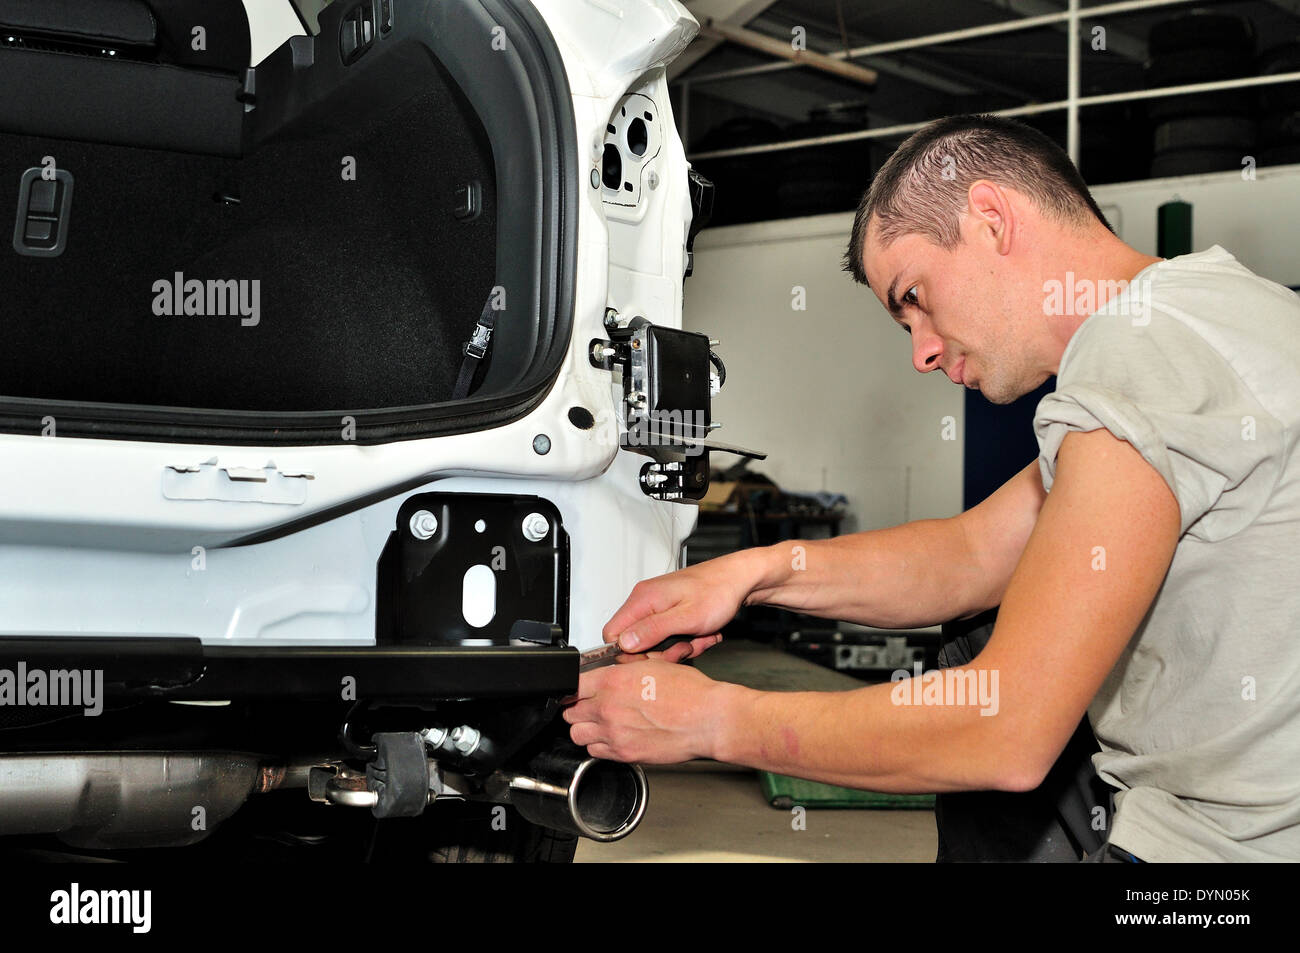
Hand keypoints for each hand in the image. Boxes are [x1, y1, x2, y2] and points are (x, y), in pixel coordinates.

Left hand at [563, 658, 737, 762]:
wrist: (708, 720)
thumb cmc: (690, 692)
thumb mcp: (655, 665)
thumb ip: (626, 668)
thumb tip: (614, 668)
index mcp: (613, 681)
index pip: (572, 685)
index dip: (574, 687)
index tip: (578, 690)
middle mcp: (608, 708)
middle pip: (570, 712)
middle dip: (578, 708)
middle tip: (591, 706)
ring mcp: (614, 734)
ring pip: (578, 734)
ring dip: (586, 728)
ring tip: (600, 723)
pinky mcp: (624, 754)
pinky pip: (595, 752)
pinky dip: (600, 745)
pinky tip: (614, 736)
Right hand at [602, 550, 763, 660]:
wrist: (740, 579)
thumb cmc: (718, 591)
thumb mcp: (686, 617)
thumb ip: (652, 630)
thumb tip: (624, 643)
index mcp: (643, 599)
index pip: (612, 634)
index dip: (630, 653)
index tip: (655, 657)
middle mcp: (646, 601)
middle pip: (636, 642)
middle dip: (663, 652)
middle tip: (686, 646)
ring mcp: (658, 606)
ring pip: (656, 642)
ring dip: (679, 647)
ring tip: (699, 637)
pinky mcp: (670, 612)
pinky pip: (670, 636)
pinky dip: (687, 639)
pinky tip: (702, 633)